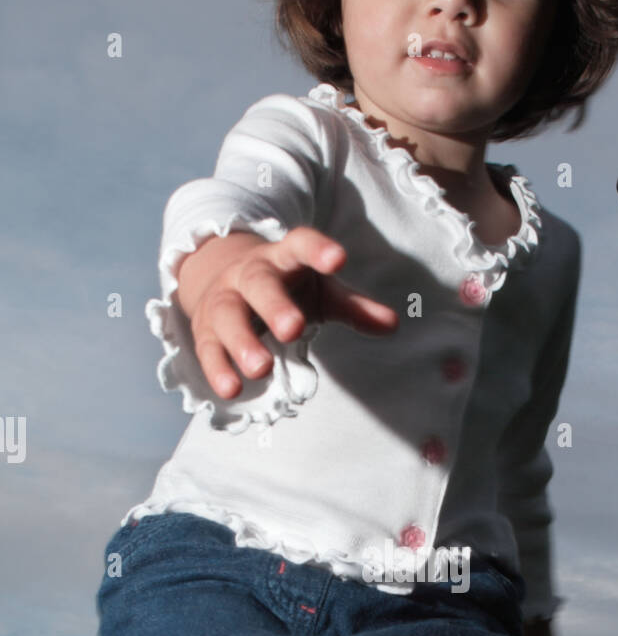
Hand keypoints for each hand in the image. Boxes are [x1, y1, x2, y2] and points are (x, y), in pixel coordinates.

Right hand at [182, 227, 399, 398]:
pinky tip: (232, 390)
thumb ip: (354, 308)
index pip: (300, 245)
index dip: (318, 250)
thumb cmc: (283, 287)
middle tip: (294, 329)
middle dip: (274, 305)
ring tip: (262, 370)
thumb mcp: (319, 292)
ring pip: (228, 316)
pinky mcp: (205, 329)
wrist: (217, 275)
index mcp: (283, 258)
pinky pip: (208, 348)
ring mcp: (223, 300)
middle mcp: (249, 274)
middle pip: (259, 284)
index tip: (338, 259)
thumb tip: (393, 325)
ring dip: (242, 342)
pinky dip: (218, 369)